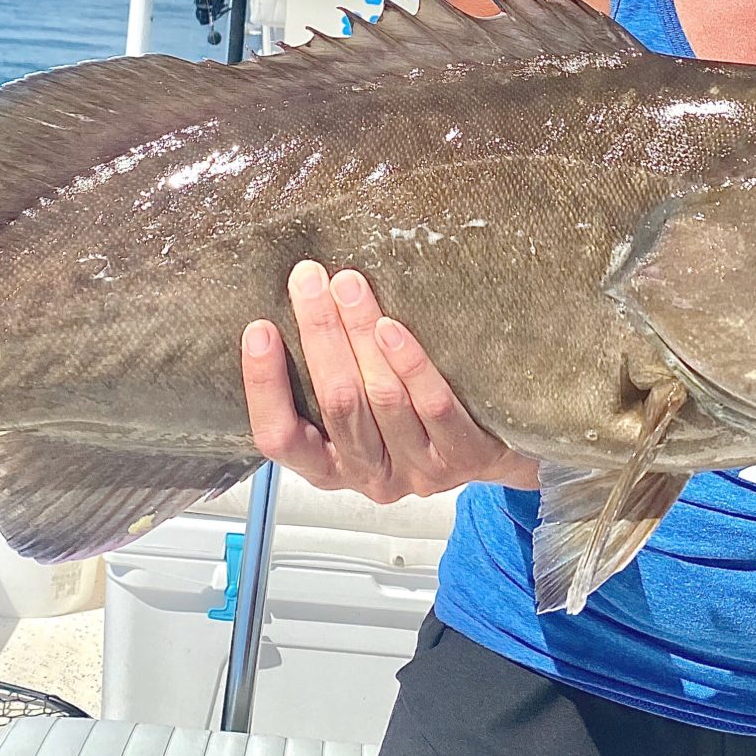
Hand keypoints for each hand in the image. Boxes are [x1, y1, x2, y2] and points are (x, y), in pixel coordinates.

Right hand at [240, 260, 541, 502]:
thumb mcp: (358, 410)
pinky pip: (433, 407)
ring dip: (360, 334)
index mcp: (329, 467)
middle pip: (338, 404)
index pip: (279, 437)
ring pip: (383, 399)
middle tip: (309, 279)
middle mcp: (370, 476)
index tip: (259, 328)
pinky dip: (410, 363)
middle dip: (319, 334)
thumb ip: (328, 376)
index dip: (264, 386)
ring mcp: (418, 471)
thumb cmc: (411, 418)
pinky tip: (392, 327)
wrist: (497, 451)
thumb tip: (296, 299)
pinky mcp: (464, 457)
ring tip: (349, 285)